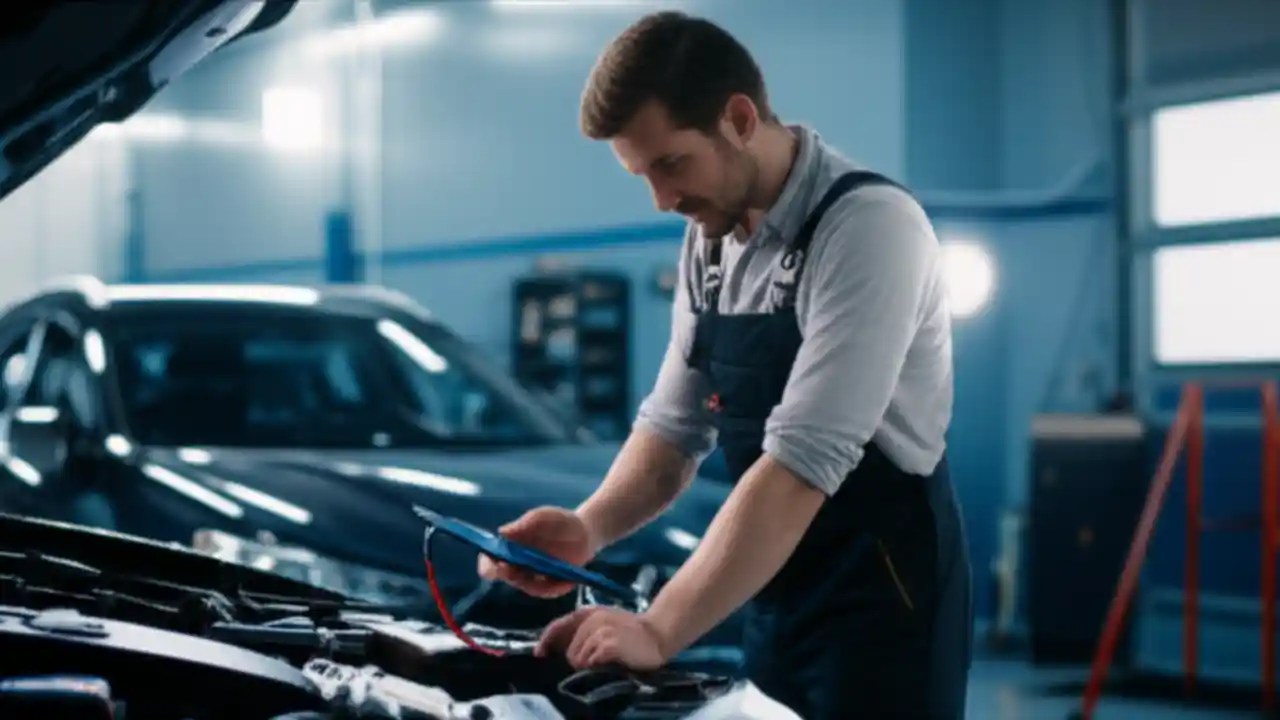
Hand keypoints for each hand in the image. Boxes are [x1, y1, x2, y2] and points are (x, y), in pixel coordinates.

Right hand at [477, 506, 595, 597]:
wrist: (584, 531)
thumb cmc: (557, 521)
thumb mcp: (543, 517)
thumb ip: (525, 523)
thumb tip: (502, 532)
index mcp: (510, 548)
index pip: (490, 560)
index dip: (487, 564)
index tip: (490, 564)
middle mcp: (518, 565)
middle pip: (505, 576)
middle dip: (506, 574)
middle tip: (509, 569)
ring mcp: (534, 577)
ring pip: (527, 586)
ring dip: (532, 583)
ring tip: (545, 574)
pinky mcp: (551, 585)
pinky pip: (548, 590)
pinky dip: (554, 588)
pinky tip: (565, 581)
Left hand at [535, 607, 667, 670]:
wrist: (657, 634)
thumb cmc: (628, 631)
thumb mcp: (603, 624)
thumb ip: (581, 631)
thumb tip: (554, 647)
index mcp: (588, 612)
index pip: (558, 626)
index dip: (546, 641)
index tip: (539, 653)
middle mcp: (592, 619)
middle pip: (570, 651)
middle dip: (578, 660)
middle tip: (596, 661)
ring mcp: (601, 631)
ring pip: (579, 658)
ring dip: (589, 665)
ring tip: (605, 662)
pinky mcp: (609, 644)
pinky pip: (592, 662)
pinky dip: (598, 666)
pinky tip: (611, 662)